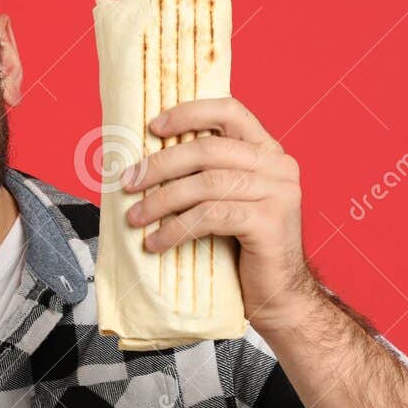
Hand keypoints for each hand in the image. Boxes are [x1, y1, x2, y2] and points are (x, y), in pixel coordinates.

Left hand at [119, 95, 321, 333]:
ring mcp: (279, 192)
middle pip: (208, 149)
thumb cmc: (245, 250)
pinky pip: (211, 216)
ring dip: (162, 201)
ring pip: (206, 184)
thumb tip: (146, 165)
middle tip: (129, 183)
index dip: (189, 113)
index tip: (153, 127)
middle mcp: (279, 165)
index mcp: (268, 152)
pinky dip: (176, 229)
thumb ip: (207, 176)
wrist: (278, 296)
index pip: (230, 112)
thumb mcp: (228, 202)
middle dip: (161, 165)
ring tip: (135, 218)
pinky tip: (156, 243)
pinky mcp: (270, 222)